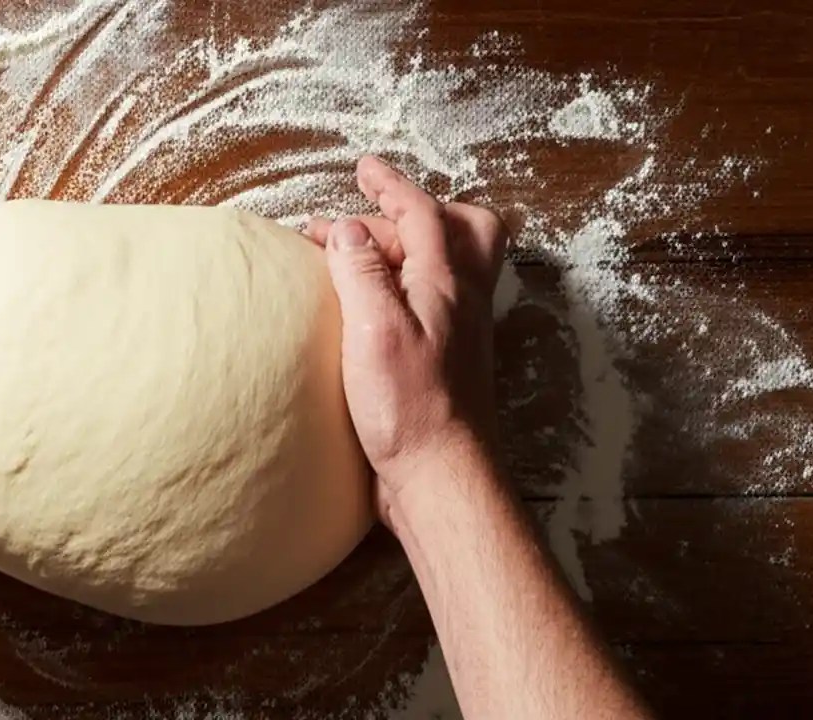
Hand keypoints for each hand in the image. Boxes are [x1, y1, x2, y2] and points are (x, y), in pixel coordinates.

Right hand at [305, 156, 506, 519]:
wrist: (443, 479)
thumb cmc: (412, 409)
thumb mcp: (374, 329)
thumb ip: (360, 272)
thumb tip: (349, 230)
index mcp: (446, 283)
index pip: (422, 213)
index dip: (392, 185)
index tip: (365, 168)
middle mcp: (462, 301)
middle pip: (454, 231)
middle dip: (406, 212)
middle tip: (353, 223)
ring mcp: (460, 332)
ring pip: (451, 265)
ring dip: (407, 248)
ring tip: (356, 259)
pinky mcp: (448, 361)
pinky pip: (435, 300)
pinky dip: (404, 285)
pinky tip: (372, 307)